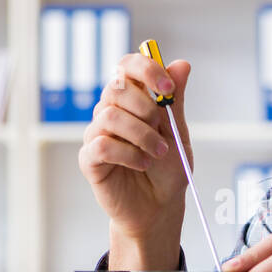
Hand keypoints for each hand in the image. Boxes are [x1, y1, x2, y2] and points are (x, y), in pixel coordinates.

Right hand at [78, 53, 193, 266]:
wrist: (159, 207)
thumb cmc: (166, 169)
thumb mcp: (177, 131)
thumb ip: (175, 99)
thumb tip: (181, 64)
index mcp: (131, 99)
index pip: (127, 66)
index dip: (146, 69)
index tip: (167, 88)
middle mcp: (110, 111)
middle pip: (116, 87)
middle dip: (146, 107)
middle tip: (163, 131)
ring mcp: (96, 134)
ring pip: (109, 116)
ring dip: (141, 135)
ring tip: (157, 153)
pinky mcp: (89, 159)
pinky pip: (102, 144)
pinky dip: (128, 154)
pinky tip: (141, 164)